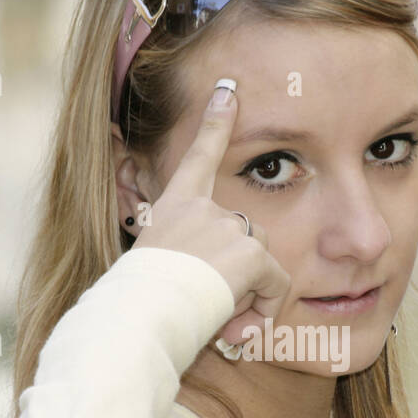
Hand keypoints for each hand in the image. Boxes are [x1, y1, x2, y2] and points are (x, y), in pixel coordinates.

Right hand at [130, 79, 290, 345]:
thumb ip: (194, 278)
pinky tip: (237, 327)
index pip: (198, 157)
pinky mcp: (251, 252)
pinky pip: (277, 285)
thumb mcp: (156, 277)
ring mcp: (228, 226)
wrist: (141, 316)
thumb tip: (236, 321)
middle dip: (241, 273)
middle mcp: (202, 208)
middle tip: (211, 305)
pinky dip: (265, 310)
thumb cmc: (140, 308)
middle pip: (247, 234)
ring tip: (218, 316)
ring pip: (263, 262)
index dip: (214, 123)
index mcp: (174, 207)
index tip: (227, 90)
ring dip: (250, 293)